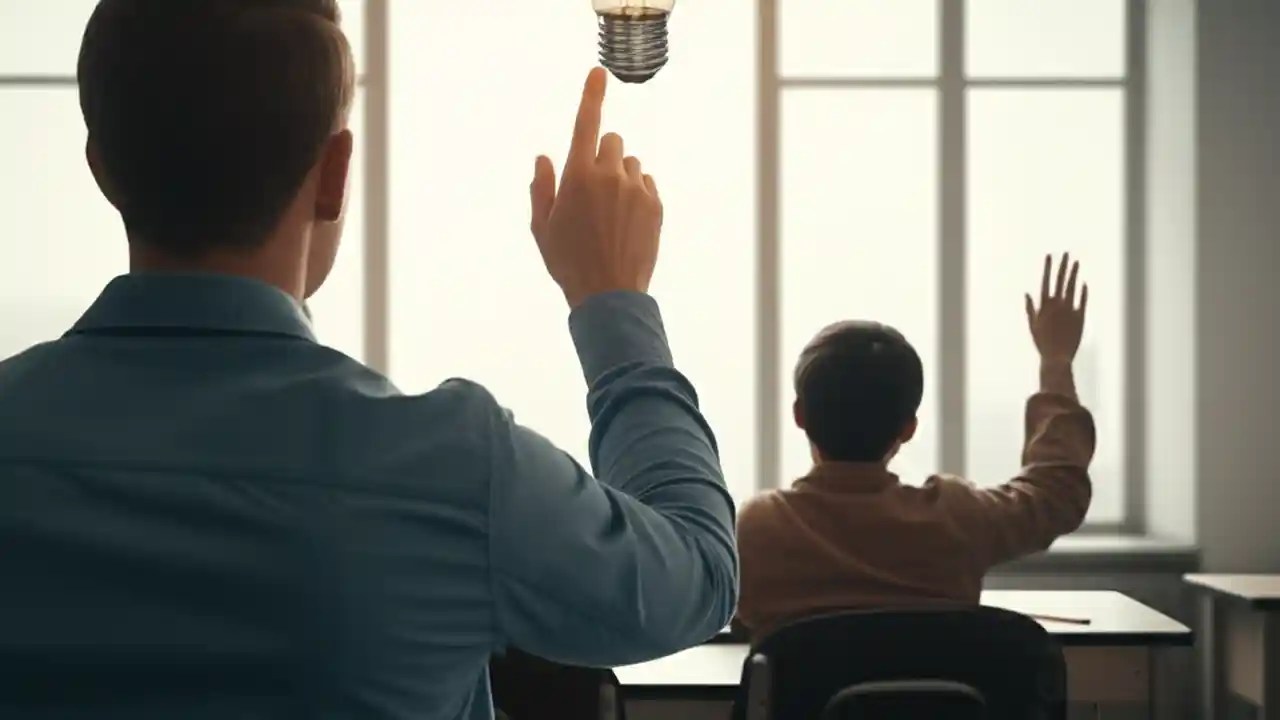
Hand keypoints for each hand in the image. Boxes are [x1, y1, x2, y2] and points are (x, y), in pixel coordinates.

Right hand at [529, 67, 662, 308]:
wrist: (609, 294)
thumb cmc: (568, 261)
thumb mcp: (541, 227)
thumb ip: (541, 187)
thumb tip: (544, 157)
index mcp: (577, 176)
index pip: (586, 123)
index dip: (592, 95)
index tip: (599, 73)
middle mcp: (609, 175)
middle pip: (611, 140)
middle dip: (601, 156)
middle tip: (592, 187)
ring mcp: (636, 189)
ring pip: (629, 163)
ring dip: (620, 176)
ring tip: (610, 211)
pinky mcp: (655, 204)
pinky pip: (645, 182)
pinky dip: (636, 192)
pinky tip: (626, 220)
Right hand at [1025, 253, 1087, 364]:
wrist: (1057, 358)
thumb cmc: (1042, 344)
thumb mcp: (1033, 326)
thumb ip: (1030, 309)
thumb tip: (1027, 294)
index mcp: (1044, 305)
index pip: (1046, 281)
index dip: (1048, 267)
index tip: (1049, 256)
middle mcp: (1057, 304)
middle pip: (1061, 280)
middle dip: (1063, 266)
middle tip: (1066, 254)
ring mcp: (1070, 310)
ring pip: (1072, 287)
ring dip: (1074, 274)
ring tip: (1076, 263)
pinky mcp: (1080, 317)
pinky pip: (1082, 300)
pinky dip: (1083, 291)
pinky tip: (1083, 283)